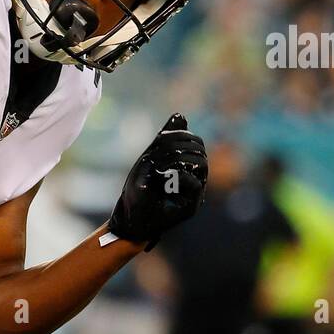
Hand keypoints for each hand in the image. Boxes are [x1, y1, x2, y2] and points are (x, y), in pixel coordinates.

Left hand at [108, 113, 207, 250]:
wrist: (131, 218)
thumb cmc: (138, 190)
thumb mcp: (150, 158)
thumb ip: (165, 139)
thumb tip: (180, 115)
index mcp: (186, 165)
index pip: (195, 141)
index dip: (180, 135)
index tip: (159, 139)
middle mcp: (194, 177)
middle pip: (201, 150)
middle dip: (179, 145)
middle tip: (158, 153)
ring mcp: (195, 192)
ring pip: (202, 164)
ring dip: (179, 159)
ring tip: (160, 166)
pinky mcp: (192, 206)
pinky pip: (195, 183)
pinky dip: (177, 176)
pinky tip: (161, 177)